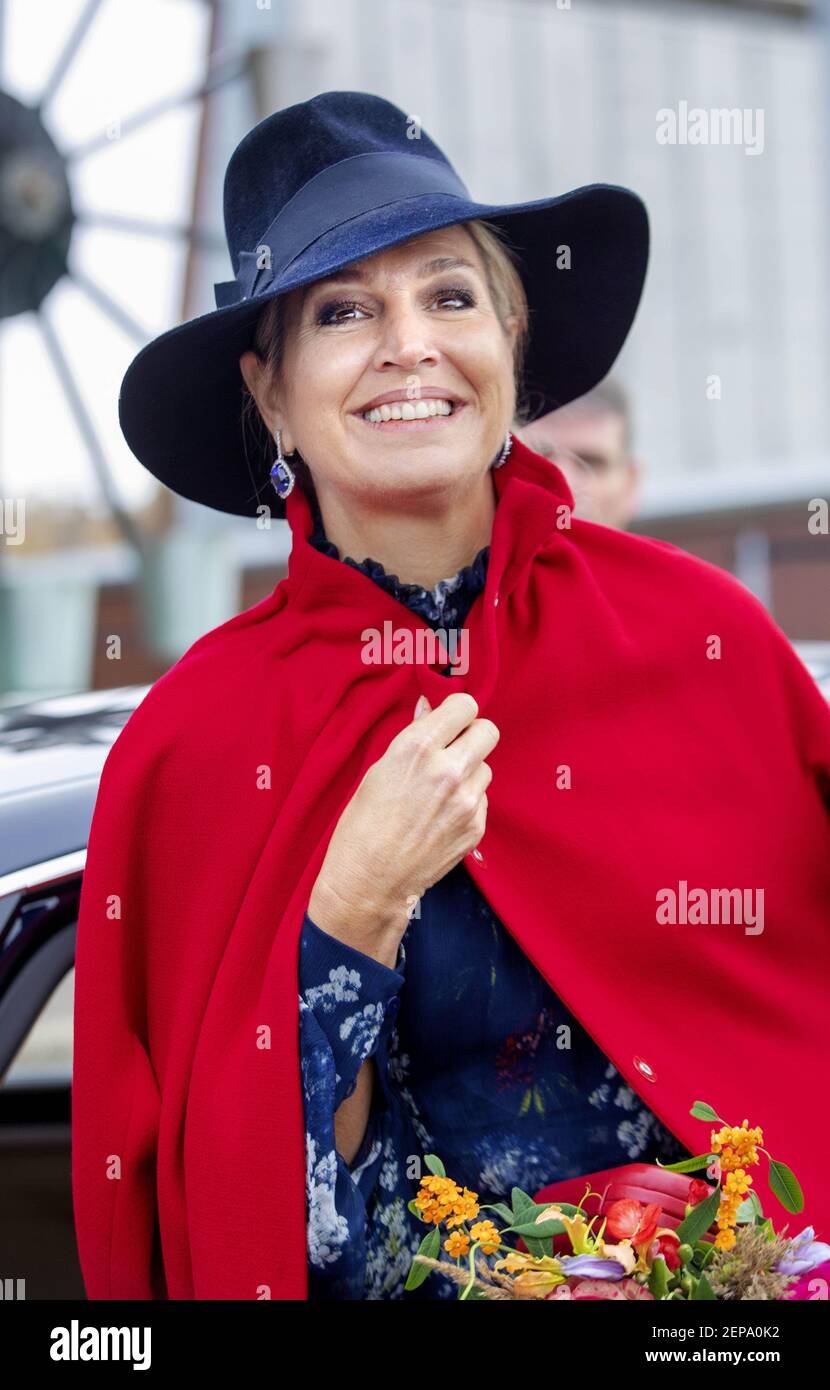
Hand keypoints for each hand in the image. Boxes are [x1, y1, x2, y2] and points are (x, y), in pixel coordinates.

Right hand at [308, 691, 498, 964]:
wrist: (370, 882)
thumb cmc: (363, 824)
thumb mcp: (378, 771)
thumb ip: (413, 737)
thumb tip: (431, 709)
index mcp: (417, 748)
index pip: (464, 706)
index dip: (456, 712)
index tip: (449, 720)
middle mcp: (447, 770)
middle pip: (488, 731)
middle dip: (472, 735)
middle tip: (455, 748)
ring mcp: (466, 801)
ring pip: (485, 767)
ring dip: (469, 772)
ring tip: (440, 791)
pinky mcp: (476, 826)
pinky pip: (482, 798)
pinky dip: (467, 801)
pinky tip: (441, 816)